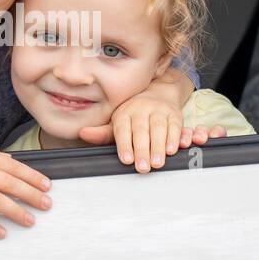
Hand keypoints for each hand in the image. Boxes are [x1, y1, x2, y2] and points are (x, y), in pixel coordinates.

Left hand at [78, 95, 226, 172]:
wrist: (159, 92)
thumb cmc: (134, 114)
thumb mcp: (118, 122)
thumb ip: (103, 133)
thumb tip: (83, 134)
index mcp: (124, 112)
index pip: (122, 129)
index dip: (124, 144)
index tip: (127, 160)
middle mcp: (141, 108)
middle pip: (141, 130)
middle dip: (142, 150)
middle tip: (143, 167)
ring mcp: (158, 110)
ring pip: (158, 128)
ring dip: (158, 147)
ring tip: (157, 163)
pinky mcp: (174, 114)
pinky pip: (175, 126)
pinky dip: (174, 138)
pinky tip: (172, 150)